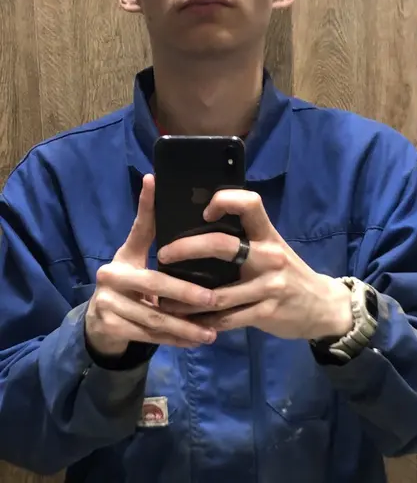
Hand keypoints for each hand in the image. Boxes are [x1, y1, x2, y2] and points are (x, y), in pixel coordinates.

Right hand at [85, 174, 216, 356]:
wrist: (100, 322)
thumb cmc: (126, 281)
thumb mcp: (134, 253)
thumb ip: (147, 224)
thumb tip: (152, 178)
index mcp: (121, 258)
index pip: (143, 236)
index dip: (154, 217)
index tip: (187, 225)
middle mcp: (109, 279)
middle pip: (155, 286)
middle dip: (186, 294)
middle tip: (214, 299)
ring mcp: (108, 306)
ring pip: (154, 317)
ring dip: (185, 326)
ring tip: (212, 331)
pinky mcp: (111, 329)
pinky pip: (150, 336)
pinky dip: (175, 339)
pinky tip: (196, 341)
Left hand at [158, 190, 351, 340]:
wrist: (321, 306)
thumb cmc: (287, 272)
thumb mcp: (272, 249)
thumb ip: (246, 240)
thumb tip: (201, 228)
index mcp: (268, 234)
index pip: (249, 203)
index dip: (224, 201)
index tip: (204, 212)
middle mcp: (269, 256)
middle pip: (222, 245)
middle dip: (186, 249)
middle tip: (163, 254)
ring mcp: (269, 285)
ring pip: (217, 293)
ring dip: (185, 298)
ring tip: (163, 297)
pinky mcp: (266, 312)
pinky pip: (227, 319)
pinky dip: (203, 321)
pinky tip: (187, 321)